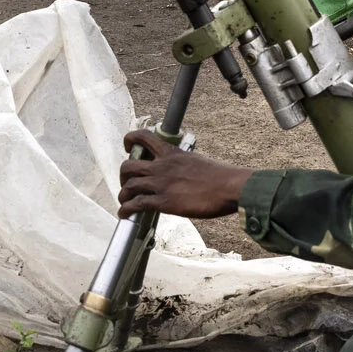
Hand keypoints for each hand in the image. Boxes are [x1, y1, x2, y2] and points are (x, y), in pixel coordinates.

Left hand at [117, 129, 248, 217]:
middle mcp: (162, 166)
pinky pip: (136, 204)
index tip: (128, 147)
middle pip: (128, 166)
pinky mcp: (164, 201)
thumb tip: (181, 172)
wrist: (229, 187)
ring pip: (129, 186)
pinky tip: (125, 214)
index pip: (143, 137)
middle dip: (123, 176)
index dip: (130, 139)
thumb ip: (183, 164)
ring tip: (124, 202)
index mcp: (171, 153)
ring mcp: (161, 183)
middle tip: (127, 183)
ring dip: (123, 195)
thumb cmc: (220, 176)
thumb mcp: (197, 161)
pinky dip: (126, 210)